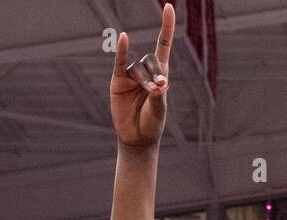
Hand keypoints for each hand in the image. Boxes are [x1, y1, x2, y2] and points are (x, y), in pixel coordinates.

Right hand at [110, 3, 173, 150]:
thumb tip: (160, 83)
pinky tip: (123, 37)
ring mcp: (131, 75)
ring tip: (148, 94)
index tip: (169, 8)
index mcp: (161, 75)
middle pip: (151, 61)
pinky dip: (121, 50)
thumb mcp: (159, 110)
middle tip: (158, 90)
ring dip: (145, 81)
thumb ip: (159, 95)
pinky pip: (120, 62)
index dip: (166, 27)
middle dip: (155, 75)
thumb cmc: (152, 124)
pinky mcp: (118, 81)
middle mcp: (145, 71)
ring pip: (139, 68)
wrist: (136, 138)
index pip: (163, 45)